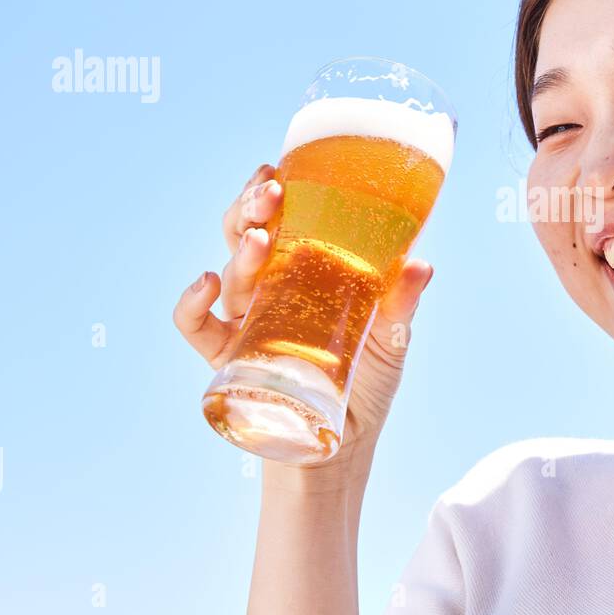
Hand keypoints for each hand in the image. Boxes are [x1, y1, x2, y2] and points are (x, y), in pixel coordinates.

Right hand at [173, 162, 434, 457]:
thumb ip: (401, 299)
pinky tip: (206, 285)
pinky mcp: (229, 359)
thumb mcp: (393, 336)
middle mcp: (271, 288)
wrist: (344, 445)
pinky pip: (196, 327)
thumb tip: (421, 263)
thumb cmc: (367, 380)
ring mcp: (247, 321)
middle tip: (270, 193)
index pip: (282, 218)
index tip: (277, 168)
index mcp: (306, 270)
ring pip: (228, 272)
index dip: (272, 190)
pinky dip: (192, 304)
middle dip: (252, 207)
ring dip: (240, 251)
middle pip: (246, 234)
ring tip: (259, 239)